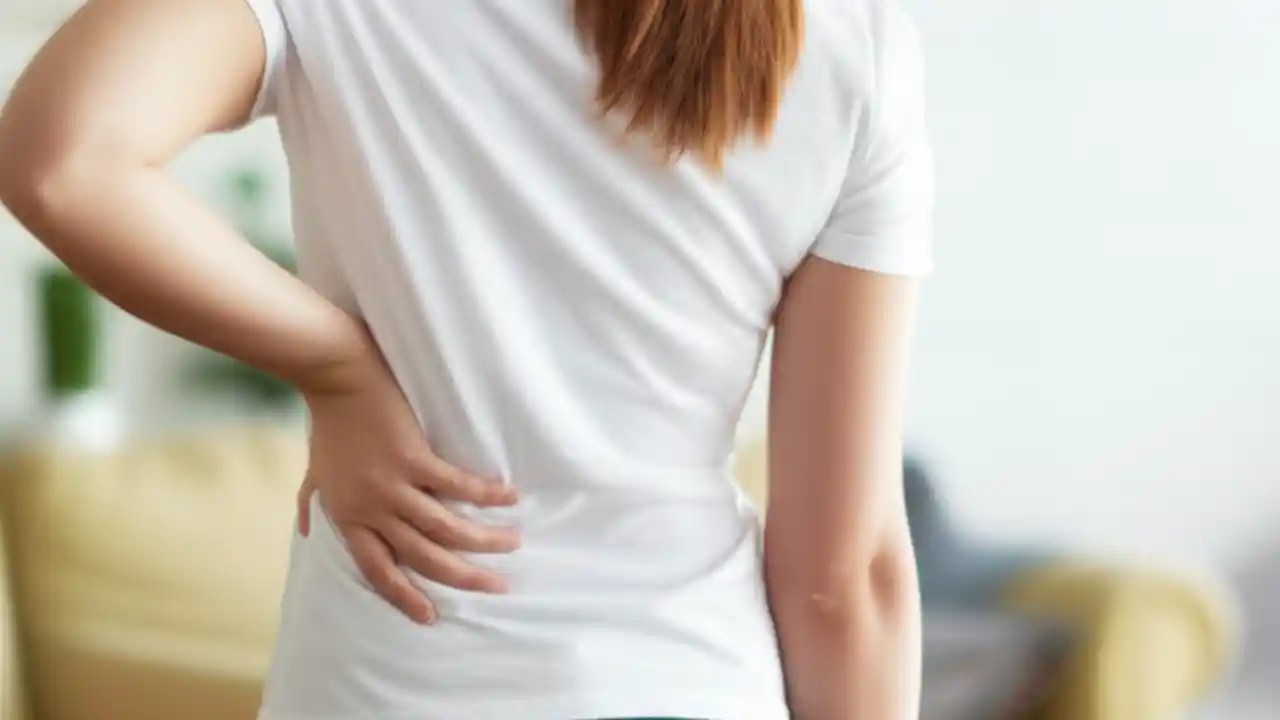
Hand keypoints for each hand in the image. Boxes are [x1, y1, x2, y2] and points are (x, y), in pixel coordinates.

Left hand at [295, 321, 520, 623]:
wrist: (335, 376)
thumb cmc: (327, 423)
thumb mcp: (315, 472)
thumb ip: (312, 502)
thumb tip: (305, 527)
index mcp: (349, 518)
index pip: (379, 570)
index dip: (405, 596)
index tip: (431, 616)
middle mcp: (373, 509)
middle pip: (424, 557)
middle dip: (464, 577)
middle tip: (497, 587)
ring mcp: (394, 485)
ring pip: (446, 528)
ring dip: (484, 539)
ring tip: (512, 542)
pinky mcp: (414, 458)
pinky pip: (458, 486)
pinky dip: (486, 494)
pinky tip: (509, 497)